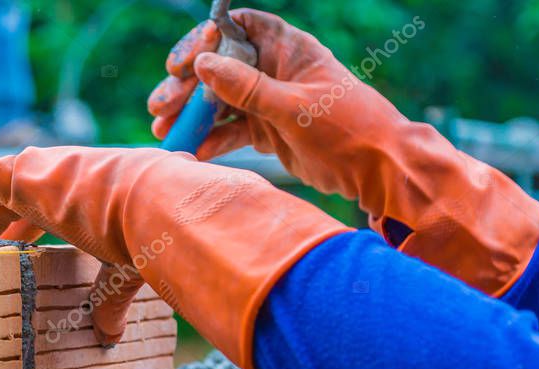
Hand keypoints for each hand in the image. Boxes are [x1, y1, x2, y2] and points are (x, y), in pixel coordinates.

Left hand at [0, 139, 350, 368]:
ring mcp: (38, 173)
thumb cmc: (156, 241)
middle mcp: (54, 178)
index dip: (7, 232)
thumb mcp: (126, 273)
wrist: (169, 214)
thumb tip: (109, 336)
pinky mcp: (26, 177)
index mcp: (76, 196)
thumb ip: (109, 300)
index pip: (27, 210)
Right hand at [149, 10, 538, 295]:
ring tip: (163, 131)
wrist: (377, 169)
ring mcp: (269, 102)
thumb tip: (204, 64)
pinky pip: (231, 131)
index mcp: (288, 50)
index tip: (182, 63)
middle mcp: (274, 71)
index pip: (238, 28)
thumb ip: (247, 88)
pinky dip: (210, 140)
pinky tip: (190, 152)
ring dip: (191, 115)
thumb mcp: (294, 107)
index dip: (206, 40)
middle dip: (187, 85)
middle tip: (161, 105)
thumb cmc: (347, 128)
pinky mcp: (268, 132)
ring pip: (220, 101)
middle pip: (220, 67)